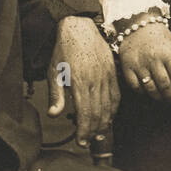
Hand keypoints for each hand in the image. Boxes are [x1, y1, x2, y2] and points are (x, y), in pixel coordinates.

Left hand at [48, 16, 119, 146]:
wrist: (79, 28)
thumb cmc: (63, 50)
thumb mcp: (54, 72)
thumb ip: (56, 95)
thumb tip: (54, 114)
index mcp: (80, 82)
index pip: (85, 113)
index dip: (84, 131)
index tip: (81, 142)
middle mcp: (96, 81)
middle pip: (99, 113)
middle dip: (94, 131)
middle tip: (89, 142)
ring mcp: (106, 76)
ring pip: (109, 106)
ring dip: (105, 122)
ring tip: (99, 133)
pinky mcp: (113, 72)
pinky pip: (116, 95)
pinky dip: (113, 109)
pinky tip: (109, 117)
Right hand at [119, 21, 170, 107]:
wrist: (137, 25)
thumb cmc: (161, 38)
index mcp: (168, 53)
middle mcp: (153, 59)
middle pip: (165, 86)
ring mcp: (139, 64)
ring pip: (150, 89)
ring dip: (160, 98)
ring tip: (166, 101)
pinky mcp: (127, 67)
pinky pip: (135, 87)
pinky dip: (143, 93)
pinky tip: (150, 92)